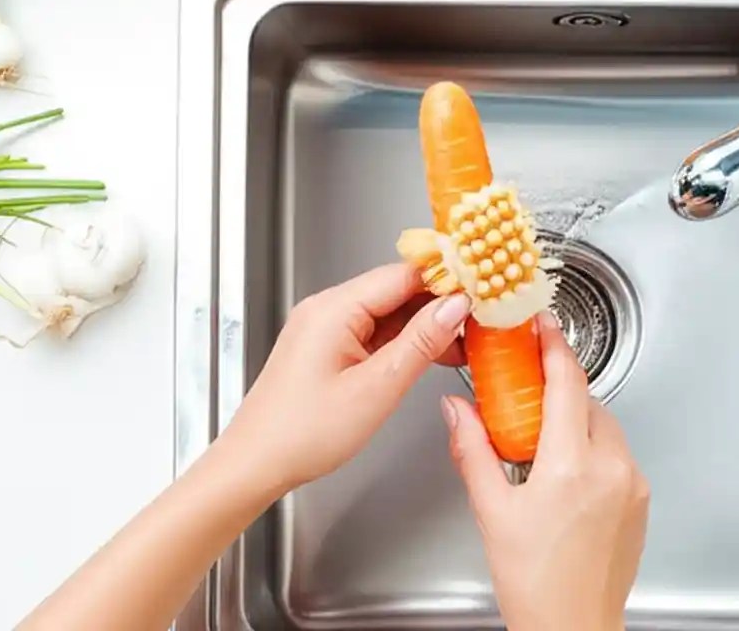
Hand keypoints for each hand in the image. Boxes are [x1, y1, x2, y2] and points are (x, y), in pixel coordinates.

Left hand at [221, 263, 470, 495]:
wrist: (256, 464)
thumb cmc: (301, 433)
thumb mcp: (377, 387)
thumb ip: (421, 342)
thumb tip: (455, 307)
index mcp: (334, 308)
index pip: (404, 273)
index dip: (447, 279)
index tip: (482, 288)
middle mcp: (326, 309)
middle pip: (397, 289)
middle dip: (440, 304)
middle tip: (480, 321)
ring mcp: (325, 328)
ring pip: (388, 312)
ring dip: (424, 326)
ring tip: (462, 345)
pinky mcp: (326, 348)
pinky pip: (373, 332)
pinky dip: (403, 342)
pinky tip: (428, 356)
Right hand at [442, 311, 649, 630]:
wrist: (573, 630)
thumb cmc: (534, 584)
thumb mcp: (491, 511)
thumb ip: (472, 450)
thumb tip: (456, 408)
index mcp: (571, 466)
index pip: (568, 383)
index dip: (554, 346)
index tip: (543, 325)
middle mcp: (612, 469)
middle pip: (588, 401)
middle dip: (559, 387)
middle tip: (527, 384)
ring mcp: (632, 484)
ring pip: (604, 427)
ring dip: (575, 418)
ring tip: (540, 439)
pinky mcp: (641, 500)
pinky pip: (616, 454)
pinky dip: (592, 447)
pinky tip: (564, 470)